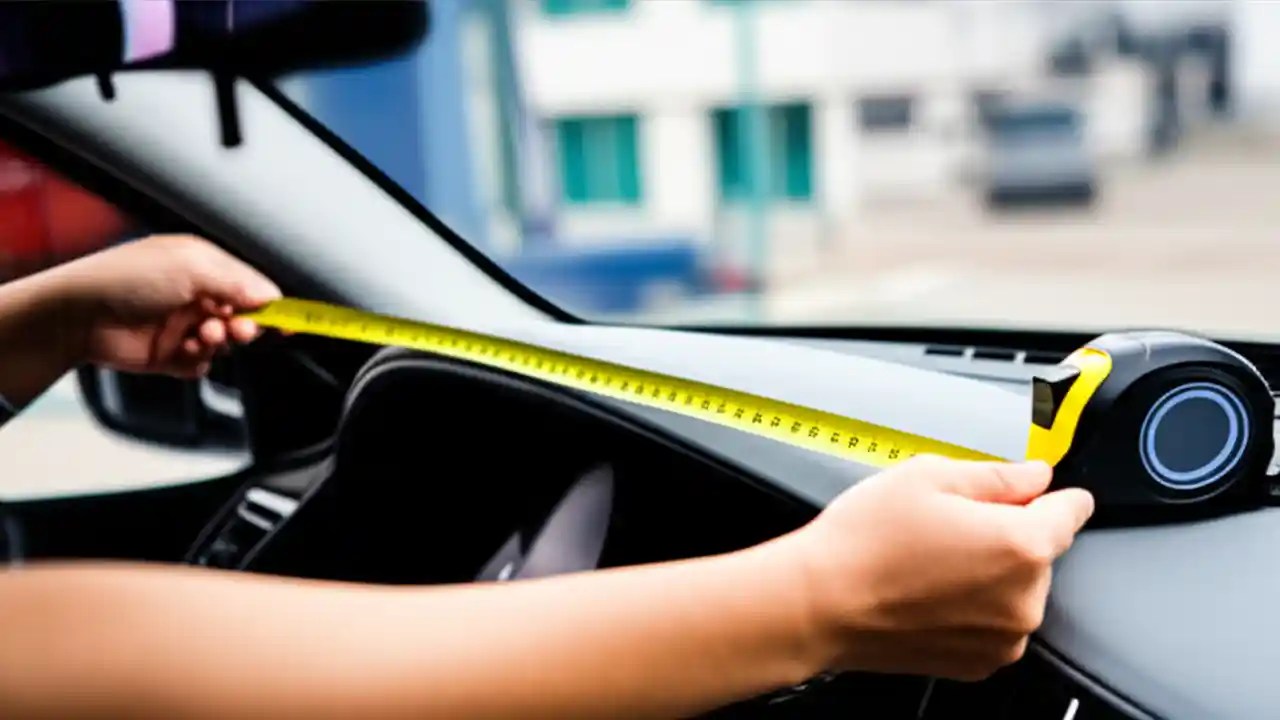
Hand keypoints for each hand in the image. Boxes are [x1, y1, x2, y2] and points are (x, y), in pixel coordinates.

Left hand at [57, 234, 280, 377]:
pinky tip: (184, 352)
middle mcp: (194, 294)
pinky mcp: (169, 354)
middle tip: (239, 329)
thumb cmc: (124, 278)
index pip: (251, 285)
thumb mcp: (191, 266)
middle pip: (243, 315)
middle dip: (247, 324)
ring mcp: (182, 325)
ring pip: (224, 342)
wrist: (76, 315)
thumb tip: (272, 295)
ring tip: (202, 336)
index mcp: (202, 266)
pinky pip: (201, 364)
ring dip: (219, 342)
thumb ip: (237, 281)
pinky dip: (199, 361)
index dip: (271, 303)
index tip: (289, 320)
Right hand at [784, 454, 1093, 680]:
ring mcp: (1003, 638)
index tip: (1041, 490)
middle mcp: (1023, 599)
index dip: (1052, 493)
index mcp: (1021, 545)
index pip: (1071, 511)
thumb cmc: (863, 542)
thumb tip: (1034, 476)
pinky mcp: (978, 663)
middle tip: (947, 522)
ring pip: (1015, 588)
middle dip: (1005, 531)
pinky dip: (971, 606)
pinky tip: (927, 588)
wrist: (819, 605)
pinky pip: (992, 622)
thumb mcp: (928, 476)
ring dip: (989, 572)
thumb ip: (996, 475)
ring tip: (929, 558)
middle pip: (1038, 551)